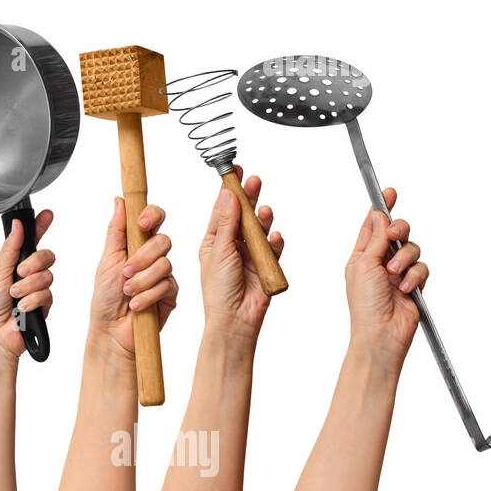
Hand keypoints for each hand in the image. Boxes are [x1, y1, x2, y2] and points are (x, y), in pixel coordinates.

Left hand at [0, 210, 54, 360]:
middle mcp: (29, 275)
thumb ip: (10, 249)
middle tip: (20, 272)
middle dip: (35, 263)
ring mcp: (37, 290)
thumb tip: (17, 225)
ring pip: (47, 276)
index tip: (48, 214)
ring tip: (15, 296)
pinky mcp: (44, 306)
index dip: (41, 227)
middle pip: (47, 256)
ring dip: (29, 286)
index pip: (33, 241)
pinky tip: (22, 308)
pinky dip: (33, 300)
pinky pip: (48, 295)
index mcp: (16, 264)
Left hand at [88, 198, 177, 354]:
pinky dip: (147, 295)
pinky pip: (167, 286)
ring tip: (127, 292)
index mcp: (137, 244)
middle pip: (163, 241)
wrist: (111, 330)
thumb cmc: (105, 297)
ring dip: (142, 280)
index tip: (141, 224)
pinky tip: (136, 305)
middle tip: (126, 271)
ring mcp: (164, 275)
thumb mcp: (107, 260)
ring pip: (165, 265)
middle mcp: (153, 257)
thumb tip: (120, 201)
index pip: (153, 219)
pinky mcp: (171, 293)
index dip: (151, 216)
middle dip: (142, 257)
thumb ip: (116, 230)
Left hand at [200, 167, 284, 338]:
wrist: (235, 319)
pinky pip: (273, 249)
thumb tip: (227, 195)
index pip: (223, 209)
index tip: (234, 171)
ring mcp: (250, 254)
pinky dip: (275, 242)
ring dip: (262, 219)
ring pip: (260, 229)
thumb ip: (226, 222)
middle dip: (249, 197)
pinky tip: (275, 237)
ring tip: (263, 211)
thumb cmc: (218, 290)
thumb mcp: (218, 250)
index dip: (229, 190)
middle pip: (243, 215)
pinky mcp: (266, 265)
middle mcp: (232, 244)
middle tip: (254, 181)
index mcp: (214, 240)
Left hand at [346, 187, 427, 364]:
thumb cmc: (364, 304)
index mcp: (362, 255)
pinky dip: (415, 276)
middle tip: (395, 234)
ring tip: (395, 275)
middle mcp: (381, 261)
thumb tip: (381, 216)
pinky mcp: (414, 284)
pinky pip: (422, 268)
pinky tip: (406, 289)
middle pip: (398, 232)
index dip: (382, 209)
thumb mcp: (364, 265)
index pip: (373, 226)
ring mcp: (398, 272)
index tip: (389, 192)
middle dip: (399, 230)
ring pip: (413, 249)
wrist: (380, 332)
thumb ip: (376, 240)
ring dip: (405, 260)